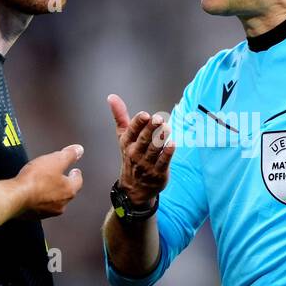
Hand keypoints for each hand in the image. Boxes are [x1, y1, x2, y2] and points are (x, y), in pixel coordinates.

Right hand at [17, 144, 83, 216]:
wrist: (15, 198)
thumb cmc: (35, 180)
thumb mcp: (55, 160)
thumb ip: (69, 155)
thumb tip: (78, 150)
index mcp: (68, 190)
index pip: (78, 182)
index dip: (76, 175)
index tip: (75, 171)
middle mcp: (61, 204)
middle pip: (67, 193)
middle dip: (65, 185)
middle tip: (62, 179)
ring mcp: (47, 212)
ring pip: (54, 202)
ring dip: (51, 194)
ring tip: (46, 186)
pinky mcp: (34, 216)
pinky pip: (39, 207)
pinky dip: (38, 201)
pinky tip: (32, 196)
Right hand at [108, 93, 174, 207]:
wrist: (134, 188)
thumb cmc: (131, 156)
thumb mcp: (123, 137)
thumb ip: (120, 116)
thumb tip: (111, 97)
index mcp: (127, 143)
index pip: (131, 131)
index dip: (138, 123)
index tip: (145, 115)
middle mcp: (135, 153)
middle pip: (144, 139)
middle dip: (151, 129)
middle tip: (158, 118)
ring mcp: (147, 164)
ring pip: (154, 150)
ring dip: (161, 138)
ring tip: (167, 128)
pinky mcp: (158, 173)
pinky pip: (163, 162)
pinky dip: (168, 153)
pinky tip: (173, 144)